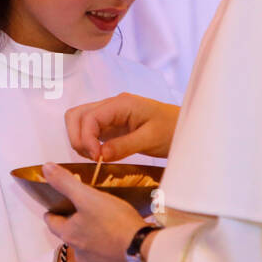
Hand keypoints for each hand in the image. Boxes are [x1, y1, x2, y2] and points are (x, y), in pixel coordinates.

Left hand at [43, 162, 148, 261]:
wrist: (143, 251)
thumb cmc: (115, 223)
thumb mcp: (88, 197)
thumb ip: (66, 183)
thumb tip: (46, 168)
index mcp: (70, 234)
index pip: (52, 223)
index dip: (52, 215)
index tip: (52, 211)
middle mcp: (79, 252)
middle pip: (71, 237)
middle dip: (75, 228)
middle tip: (83, 216)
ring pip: (89, 251)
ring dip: (93, 242)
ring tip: (105, 230)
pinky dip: (110, 254)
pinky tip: (120, 246)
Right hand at [64, 93, 178, 161]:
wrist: (185, 127)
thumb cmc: (172, 129)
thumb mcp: (151, 139)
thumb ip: (124, 146)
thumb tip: (99, 155)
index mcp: (121, 104)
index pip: (89, 117)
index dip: (86, 138)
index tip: (96, 158)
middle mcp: (111, 106)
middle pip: (76, 115)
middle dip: (77, 138)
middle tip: (92, 157)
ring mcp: (109, 115)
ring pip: (79, 122)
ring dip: (80, 140)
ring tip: (96, 157)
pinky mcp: (111, 126)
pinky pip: (89, 131)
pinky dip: (87, 143)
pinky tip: (100, 156)